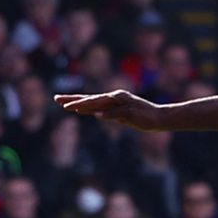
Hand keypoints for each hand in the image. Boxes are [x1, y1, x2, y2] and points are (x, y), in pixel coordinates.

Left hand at [53, 90, 170, 129]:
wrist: (160, 118)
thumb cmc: (141, 118)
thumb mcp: (121, 117)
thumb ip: (109, 114)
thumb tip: (97, 114)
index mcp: (111, 100)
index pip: (89, 99)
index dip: (73, 99)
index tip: (58, 99)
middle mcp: (115, 98)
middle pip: (90, 99)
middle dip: (73, 100)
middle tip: (56, 100)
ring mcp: (123, 103)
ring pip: (101, 103)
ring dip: (86, 105)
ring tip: (72, 108)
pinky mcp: (131, 111)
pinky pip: (118, 113)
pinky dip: (109, 114)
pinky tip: (98, 116)